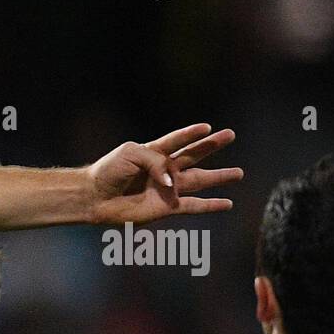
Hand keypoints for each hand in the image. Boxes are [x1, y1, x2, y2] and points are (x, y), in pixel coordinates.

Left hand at [84, 124, 242, 223]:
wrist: (95, 196)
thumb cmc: (109, 171)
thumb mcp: (131, 154)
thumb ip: (156, 163)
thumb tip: (174, 185)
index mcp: (153, 151)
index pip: (177, 139)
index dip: (191, 133)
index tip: (207, 127)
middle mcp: (163, 169)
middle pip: (193, 156)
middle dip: (212, 146)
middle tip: (230, 135)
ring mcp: (167, 189)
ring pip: (199, 181)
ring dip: (219, 177)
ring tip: (239, 173)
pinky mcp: (167, 207)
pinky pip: (193, 206)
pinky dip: (210, 205)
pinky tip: (227, 203)